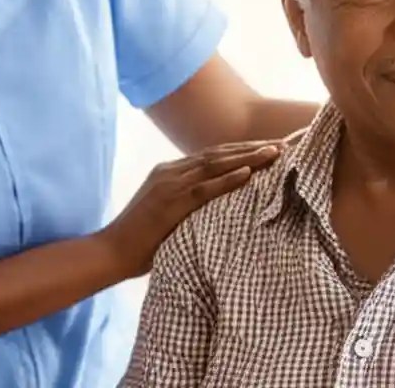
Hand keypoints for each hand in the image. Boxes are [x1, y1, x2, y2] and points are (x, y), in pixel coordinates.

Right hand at [97, 143, 280, 278]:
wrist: (110, 252)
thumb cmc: (140, 242)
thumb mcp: (169, 216)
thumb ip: (190, 207)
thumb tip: (219, 211)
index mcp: (171, 172)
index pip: (214, 156)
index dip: (243, 150)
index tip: (271, 147)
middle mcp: (171, 171)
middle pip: (219, 153)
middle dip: (253, 147)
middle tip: (284, 143)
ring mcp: (169, 184)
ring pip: (215, 164)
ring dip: (248, 157)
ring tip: (275, 152)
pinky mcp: (169, 202)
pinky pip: (204, 188)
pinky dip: (227, 179)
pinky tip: (249, 173)